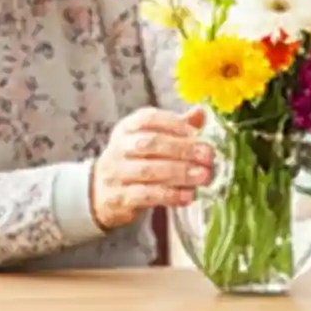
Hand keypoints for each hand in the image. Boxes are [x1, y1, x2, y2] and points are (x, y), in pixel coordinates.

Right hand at [90, 107, 214, 229]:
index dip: (174, 124)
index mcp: (127, 128)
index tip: (198, 133)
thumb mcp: (150, 140)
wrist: (102, 194)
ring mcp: (116, 174)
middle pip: (150, 143)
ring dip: (180, 173)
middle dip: (183, 149)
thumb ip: (175, 127)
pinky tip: (188, 195)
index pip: (148, 118)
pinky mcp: (119, 198)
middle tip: (208, 156)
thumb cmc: (136, 162)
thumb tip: (200, 112)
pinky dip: (170, 195)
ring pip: (149, 170)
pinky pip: (146, 195)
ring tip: (204, 176)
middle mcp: (118, 148)